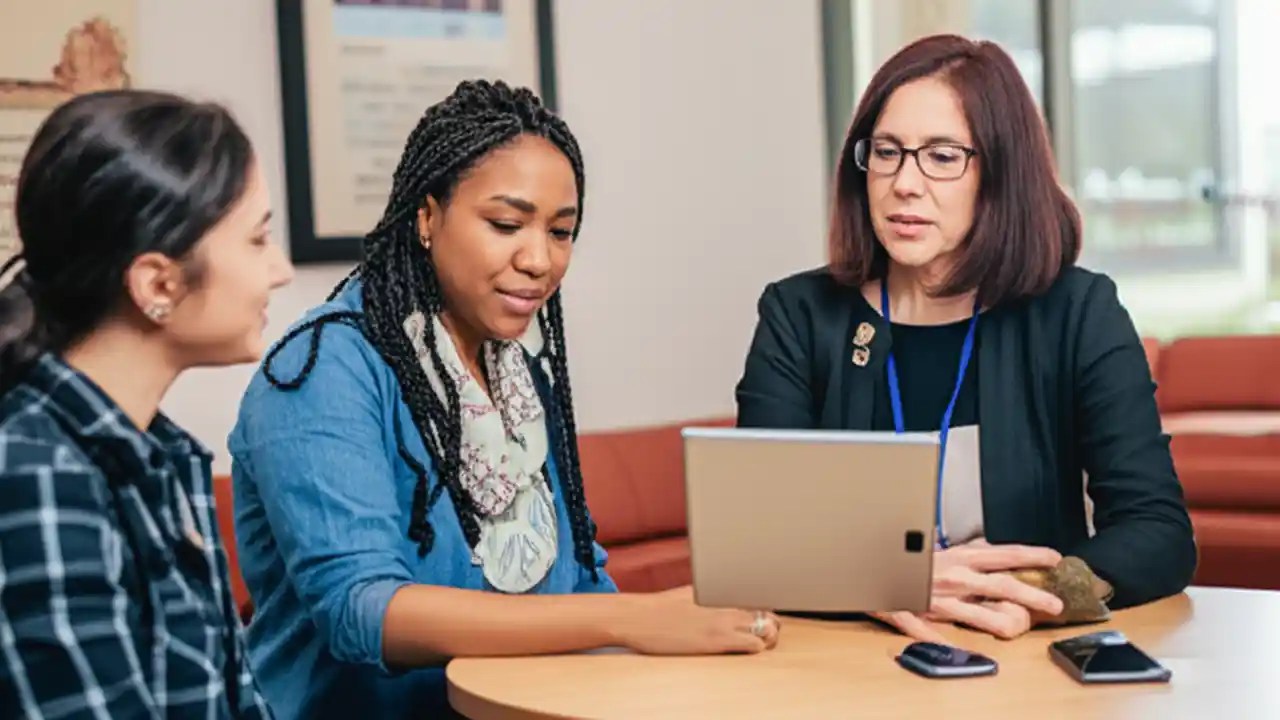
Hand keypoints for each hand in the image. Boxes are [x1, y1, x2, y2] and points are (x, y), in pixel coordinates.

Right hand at [614, 586, 780, 654]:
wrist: (637, 617)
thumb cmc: (658, 608)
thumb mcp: (689, 593)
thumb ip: (708, 595)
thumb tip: (716, 597)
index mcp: (719, 590)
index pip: (759, 596)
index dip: (764, 610)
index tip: (761, 618)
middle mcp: (726, 602)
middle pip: (769, 613)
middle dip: (772, 625)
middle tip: (762, 634)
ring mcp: (724, 621)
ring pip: (767, 629)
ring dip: (767, 638)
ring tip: (756, 644)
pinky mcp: (718, 640)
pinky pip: (754, 645)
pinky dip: (756, 648)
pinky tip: (745, 649)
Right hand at [873, 541, 1064, 641]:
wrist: (867, 562)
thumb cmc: (905, 556)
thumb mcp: (941, 547)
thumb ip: (965, 552)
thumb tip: (990, 549)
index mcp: (960, 557)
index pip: (1004, 554)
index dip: (1032, 555)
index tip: (1054, 558)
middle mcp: (954, 577)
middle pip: (1000, 586)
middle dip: (1032, 594)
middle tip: (1055, 604)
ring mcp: (935, 598)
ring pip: (974, 613)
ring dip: (1000, 622)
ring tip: (1019, 629)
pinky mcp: (913, 613)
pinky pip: (929, 632)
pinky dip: (946, 643)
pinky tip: (962, 654)